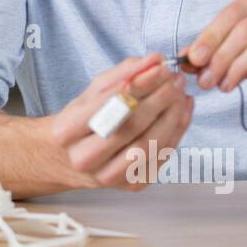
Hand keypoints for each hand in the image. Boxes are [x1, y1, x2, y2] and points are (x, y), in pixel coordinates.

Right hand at [32, 53, 193, 191]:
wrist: (65, 159)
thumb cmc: (79, 122)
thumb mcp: (91, 93)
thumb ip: (123, 74)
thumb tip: (154, 60)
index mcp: (67, 131)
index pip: (111, 103)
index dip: (141, 84)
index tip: (162, 67)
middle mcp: (84, 159)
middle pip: (132, 126)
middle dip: (161, 99)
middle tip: (176, 80)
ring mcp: (108, 177)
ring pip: (149, 145)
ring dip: (172, 117)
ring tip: (181, 95)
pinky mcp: (129, 186)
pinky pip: (159, 158)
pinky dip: (176, 133)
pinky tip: (181, 113)